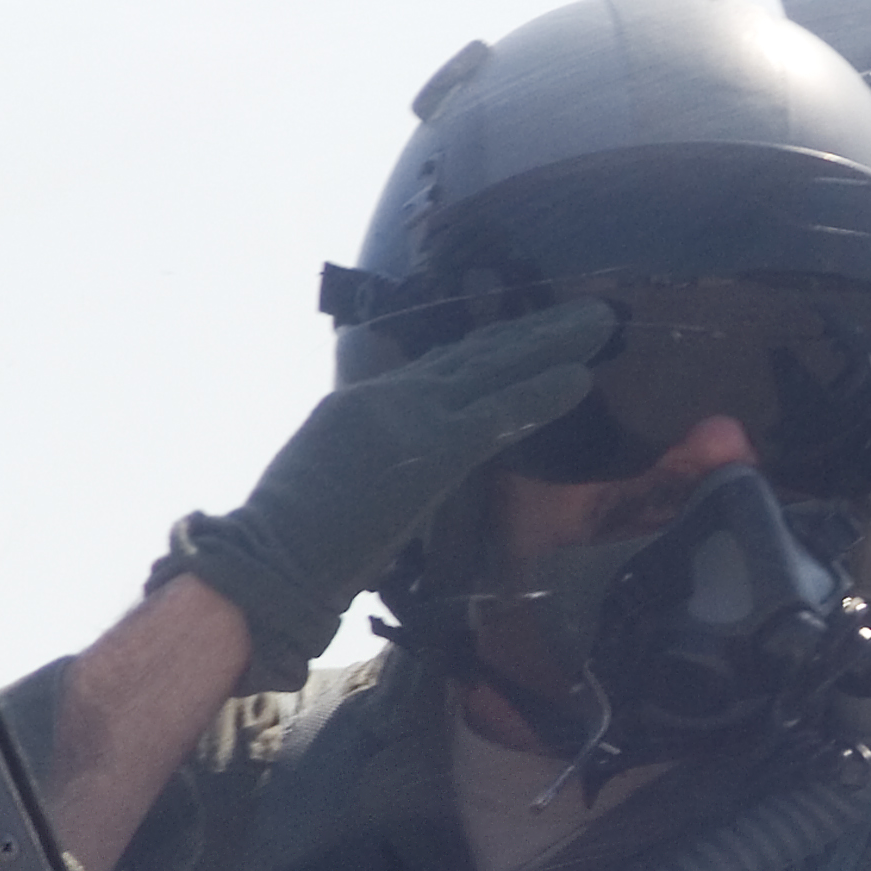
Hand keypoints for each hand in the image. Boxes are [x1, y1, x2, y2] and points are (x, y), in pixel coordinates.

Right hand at [161, 299, 616, 681]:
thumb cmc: (289, 539)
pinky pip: (499, 412)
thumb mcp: (324, 480)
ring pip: (493, 367)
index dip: (487, 353)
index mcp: (363, 406)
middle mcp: (390, 398)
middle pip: (473, 355)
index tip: (522, 336)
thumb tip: (389, 476)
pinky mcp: (433, 447)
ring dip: (551, 344)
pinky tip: (580, 379)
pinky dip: (541, 393)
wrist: (270, 556)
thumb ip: (364, 463)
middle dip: (530, 333)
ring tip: (599, 323)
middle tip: (581, 314)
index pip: (436, 371)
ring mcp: (412, 416)